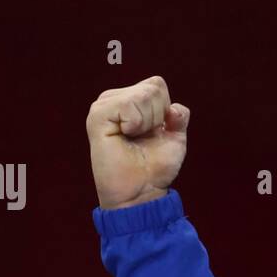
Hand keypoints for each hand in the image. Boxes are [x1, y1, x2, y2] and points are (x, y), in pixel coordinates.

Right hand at [85, 75, 189, 209]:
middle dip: (158, 116)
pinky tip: (124, 136)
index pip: (157, 85)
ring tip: (133, 139)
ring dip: (147, 122)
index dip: (165, 111)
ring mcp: (103, 106)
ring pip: (142, 95)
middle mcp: (114, 99)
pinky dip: (135, 123)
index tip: (154, 133)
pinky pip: (127, 105)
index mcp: (130, 100)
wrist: (142, 191)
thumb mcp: (175, 137)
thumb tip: (174, 109)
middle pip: (153, 87)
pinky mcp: (97, 116)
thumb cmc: (154, 167)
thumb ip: (178, 116)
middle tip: (143, 138)